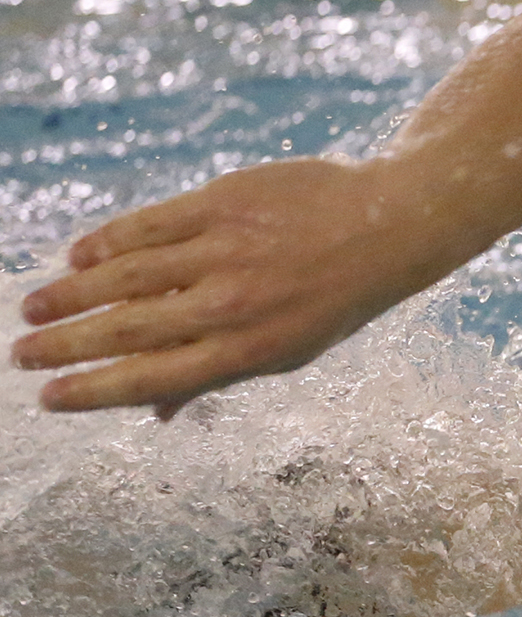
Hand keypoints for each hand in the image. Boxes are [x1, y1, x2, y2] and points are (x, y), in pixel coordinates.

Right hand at [12, 158, 442, 416]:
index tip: (47, 398)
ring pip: (125, 275)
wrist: (391, 221)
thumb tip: (152, 415)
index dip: (91, 391)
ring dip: (70, 294)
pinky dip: (107, 241)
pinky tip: (79, 255)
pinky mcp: (224, 201)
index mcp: (248, 351)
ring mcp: (226, 249)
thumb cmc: (336, 296)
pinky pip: (149, 224)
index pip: (149, 379)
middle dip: (65, 345)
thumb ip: (217, 376)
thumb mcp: (289, 351)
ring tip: (34, 309)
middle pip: (126, 328)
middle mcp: (233, 304)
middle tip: (22, 354)